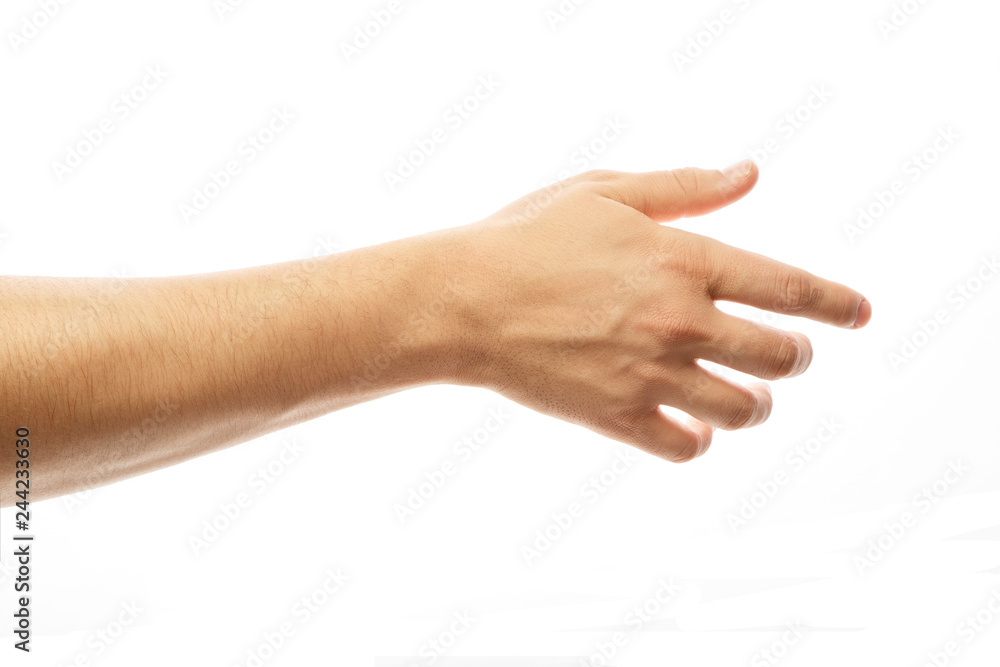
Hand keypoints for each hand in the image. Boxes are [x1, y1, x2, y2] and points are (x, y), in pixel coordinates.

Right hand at [451, 162, 870, 462]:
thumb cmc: (527, 238)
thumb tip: (749, 174)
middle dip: (794, 356)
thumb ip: (685, 187)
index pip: (789, 287)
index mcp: (683, 260)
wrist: (462, 302)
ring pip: (745, 409)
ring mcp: (650, 374)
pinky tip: (692, 424)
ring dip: (755, 403)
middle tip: (784, 354)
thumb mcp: (606, 191)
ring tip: (744, 395)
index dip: (836, 303)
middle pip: (781, 356)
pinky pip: (687, 446)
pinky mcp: (617, 416)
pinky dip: (700, 438)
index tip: (859, 315)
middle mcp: (678, 320)